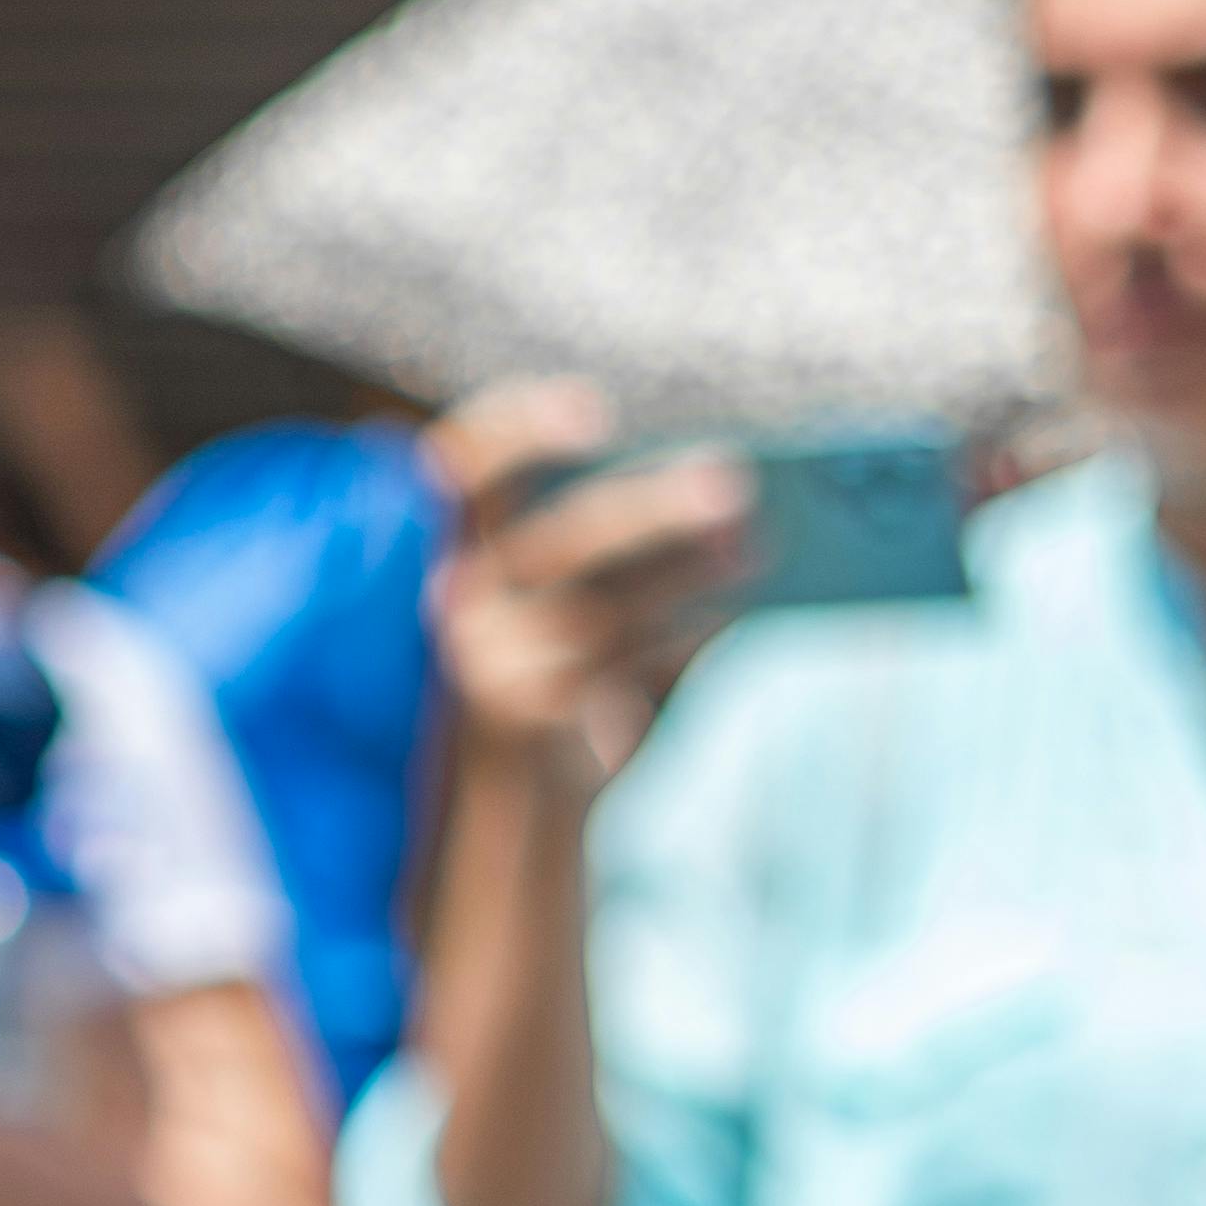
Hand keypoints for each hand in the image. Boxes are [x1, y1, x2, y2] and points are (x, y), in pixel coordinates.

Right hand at [423, 380, 747, 794]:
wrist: (508, 795)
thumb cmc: (549, 662)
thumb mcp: (558, 590)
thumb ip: (610, 541)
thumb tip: (723, 493)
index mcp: (450, 546)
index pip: (460, 471)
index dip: (516, 431)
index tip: (593, 410)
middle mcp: (456, 601)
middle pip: (562, 544)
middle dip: (651, 511)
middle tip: (732, 481)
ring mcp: (489, 665)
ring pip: (603, 610)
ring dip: (686, 571)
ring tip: (754, 547)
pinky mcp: (532, 719)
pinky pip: (622, 667)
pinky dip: (682, 633)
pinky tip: (731, 612)